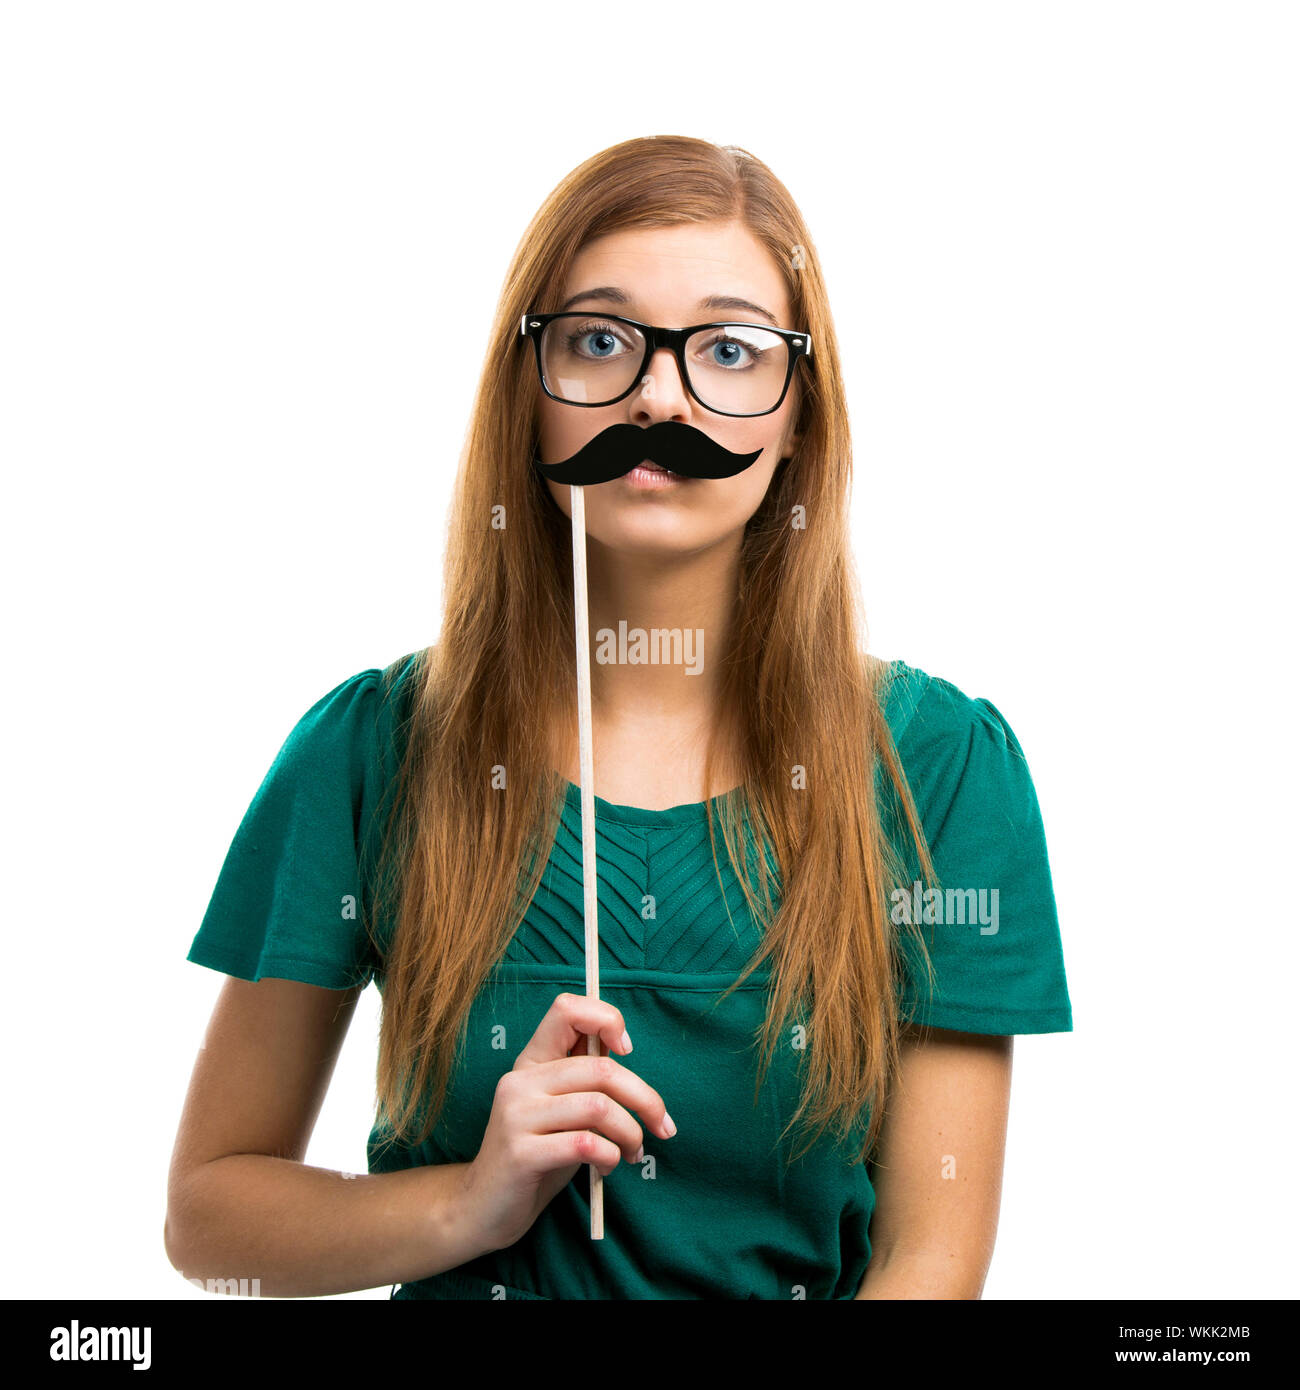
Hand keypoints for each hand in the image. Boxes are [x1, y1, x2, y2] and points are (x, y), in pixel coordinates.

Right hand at [455, 992, 674, 1252]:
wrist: (484, 1209)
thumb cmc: (537, 1155)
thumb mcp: (560, 1110)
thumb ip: (585, 1081)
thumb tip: (625, 1051)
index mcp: (531, 1061)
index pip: (567, 1009)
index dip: (606, 1019)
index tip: (627, 1051)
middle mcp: (520, 1080)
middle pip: (601, 1068)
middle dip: (645, 1099)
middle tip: (662, 1127)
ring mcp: (517, 1115)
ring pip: (598, 1107)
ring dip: (630, 1133)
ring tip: (633, 1152)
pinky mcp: (520, 1153)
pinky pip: (585, 1144)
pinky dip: (610, 1156)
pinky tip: (607, 1166)